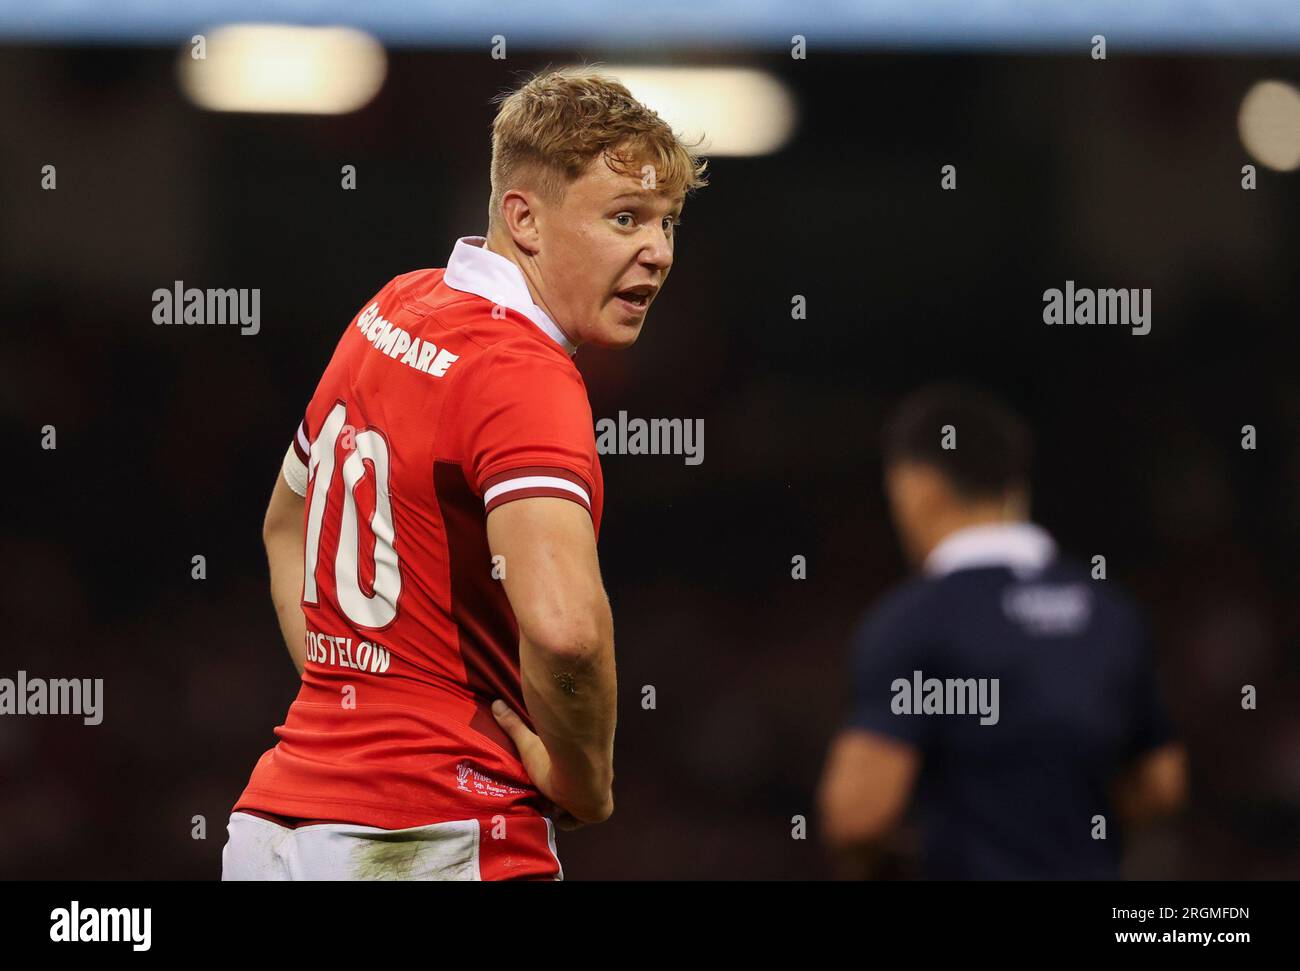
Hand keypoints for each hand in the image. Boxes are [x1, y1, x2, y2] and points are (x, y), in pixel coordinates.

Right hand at [491, 699, 588, 829]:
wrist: (580, 771)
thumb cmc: (556, 755)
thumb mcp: (530, 744)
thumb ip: (515, 726)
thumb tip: (497, 703)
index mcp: (578, 764)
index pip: (569, 777)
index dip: (555, 785)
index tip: (542, 788)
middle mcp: (592, 778)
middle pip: (573, 793)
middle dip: (557, 798)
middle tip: (541, 798)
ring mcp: (599, 795)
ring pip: (578, 808)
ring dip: (563, 810)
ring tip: (546, 805)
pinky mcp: (601, 811)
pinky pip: (582, 820)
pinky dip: (569, 820)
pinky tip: (556, 813)